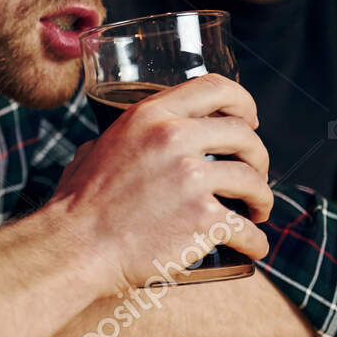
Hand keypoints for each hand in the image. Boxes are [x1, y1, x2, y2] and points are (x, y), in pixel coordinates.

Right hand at [52, 73, 274, 290]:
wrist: (75, 248)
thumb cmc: (77, 206)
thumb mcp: (94, 151)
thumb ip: (118, 139)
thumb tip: (126, 142)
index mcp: (150, 116)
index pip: (215, 88)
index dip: (243, 103)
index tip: (250, 121)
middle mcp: (173, 138)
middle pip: (244, 134)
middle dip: (258, 157)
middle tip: (253, 175)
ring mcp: (191, 178)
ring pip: (253, 181)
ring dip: (262, 198)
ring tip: (255, 212)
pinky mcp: (203, 219)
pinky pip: (248, 229)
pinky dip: (255, 241)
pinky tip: (251, 248)